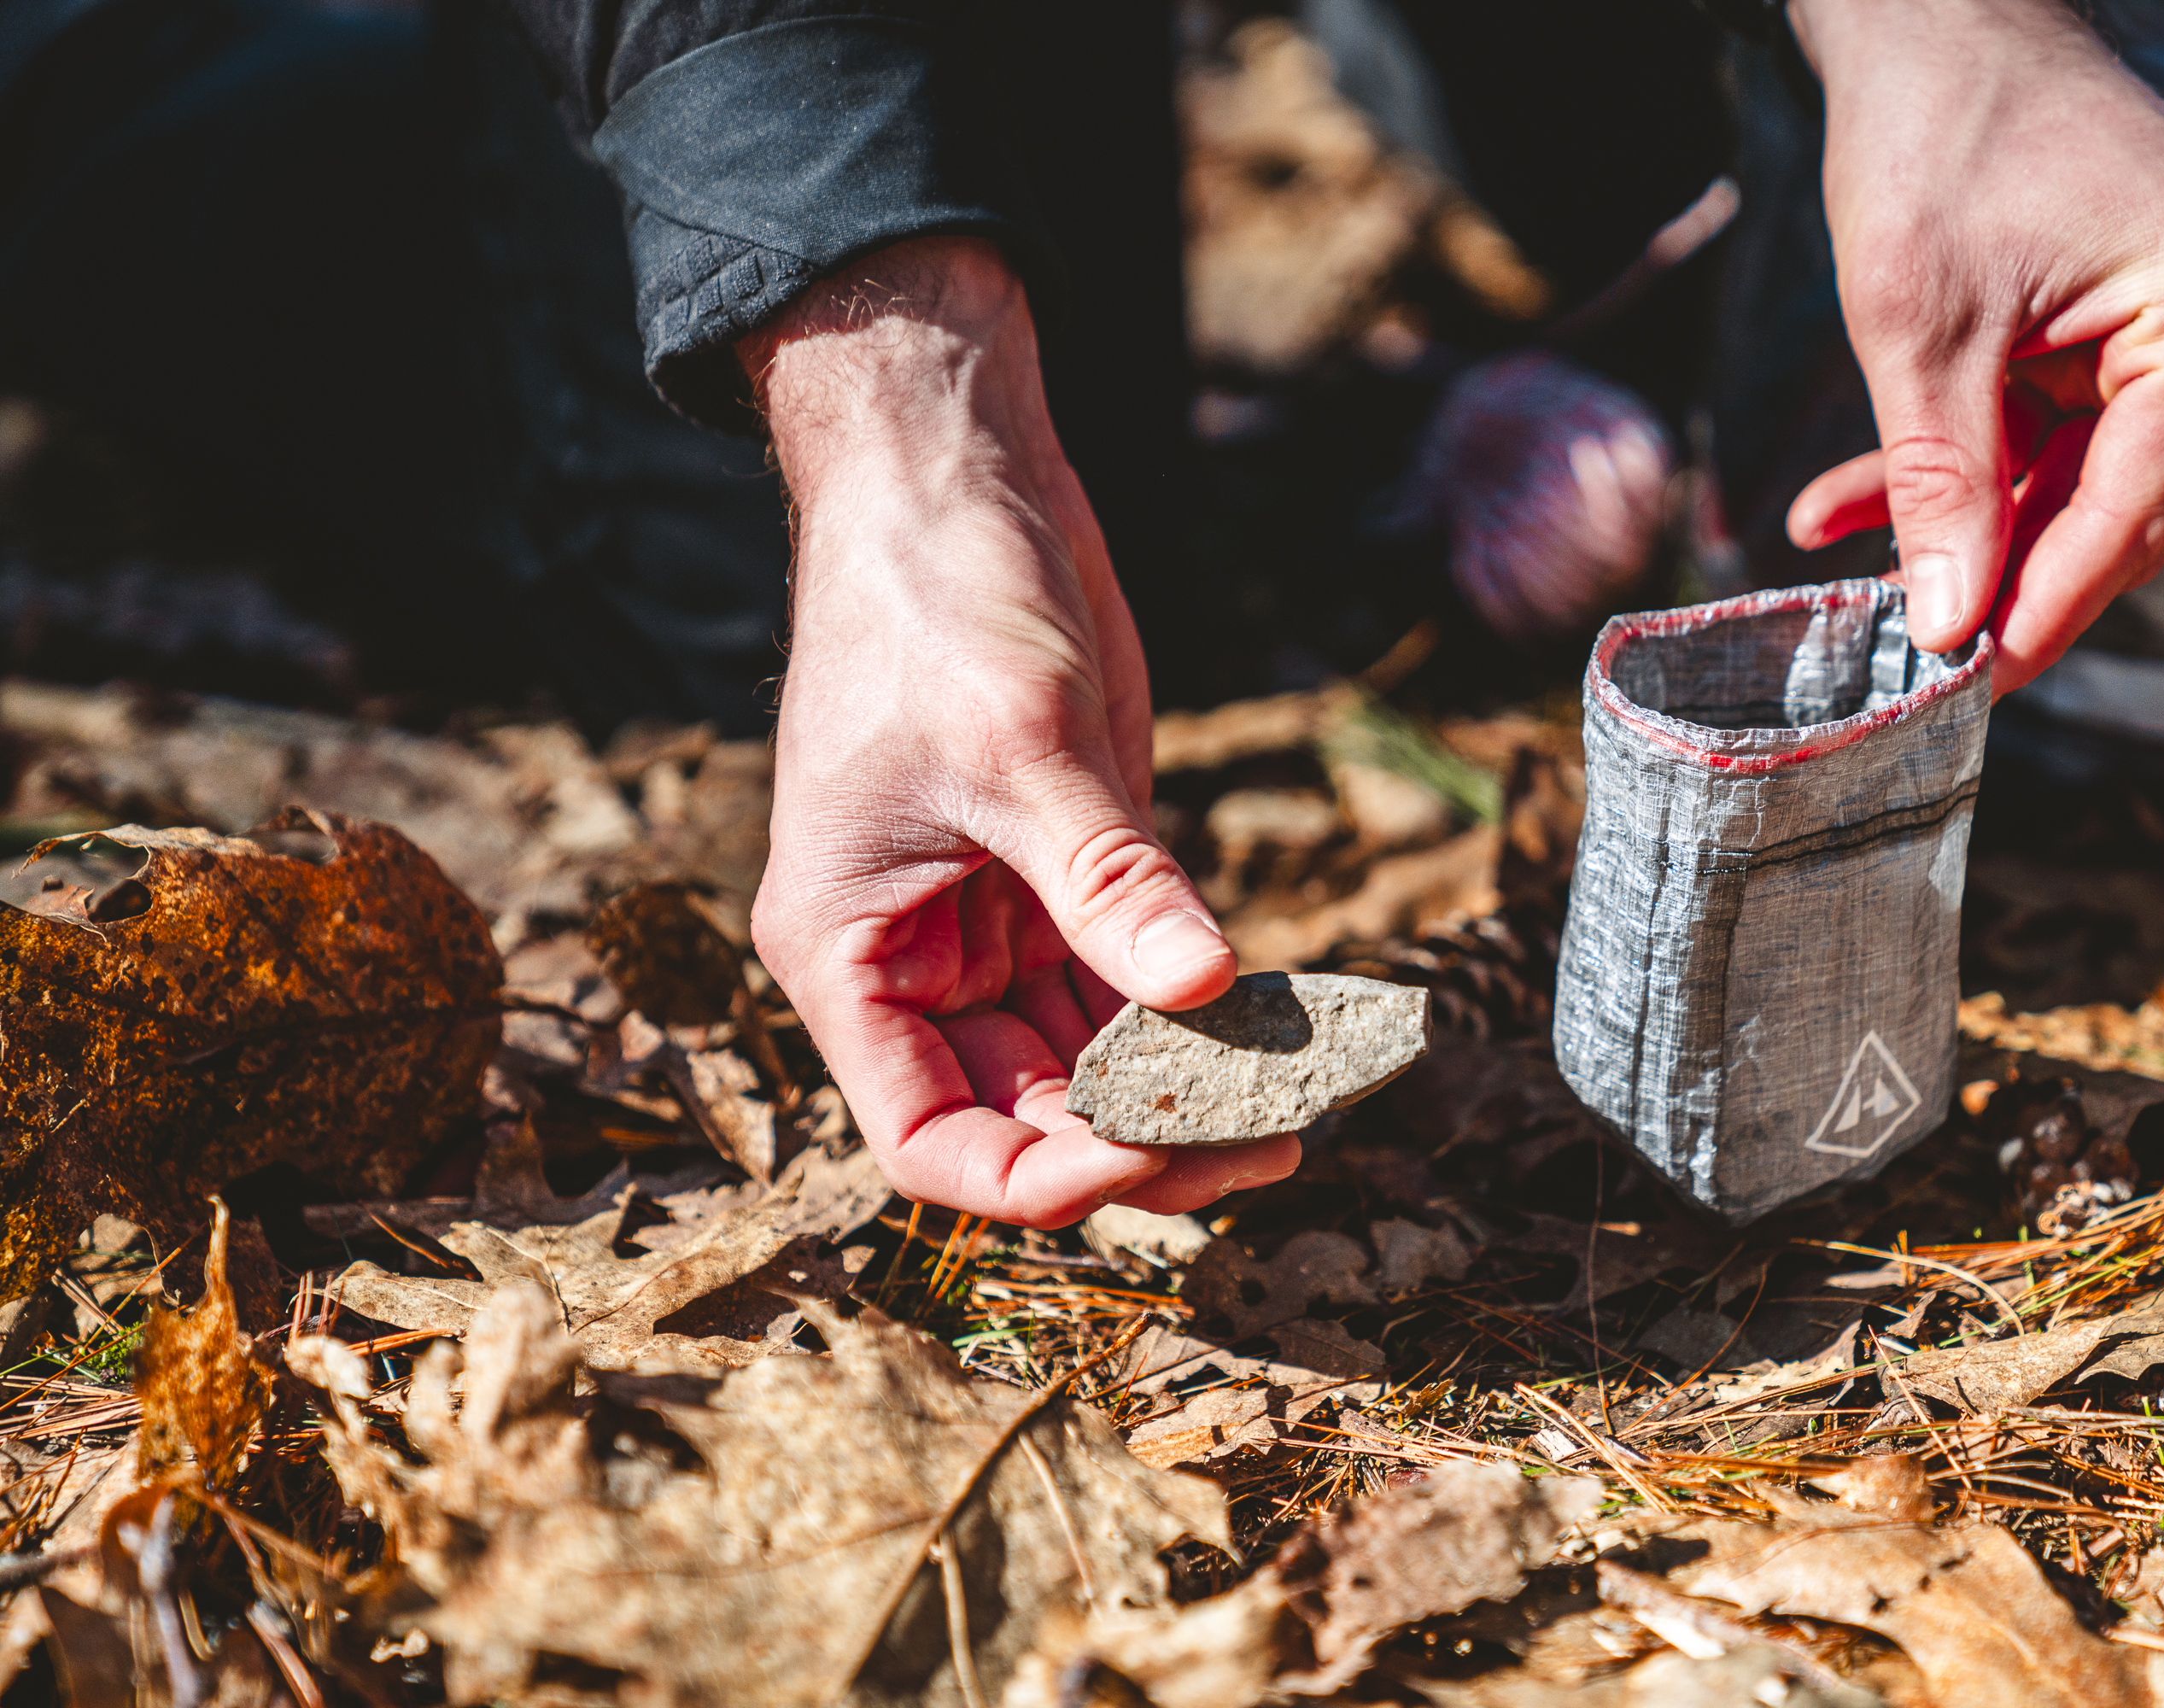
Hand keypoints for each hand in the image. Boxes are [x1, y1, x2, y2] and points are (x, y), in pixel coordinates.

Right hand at [740, 237, 1299, 1225]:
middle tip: (1271, 1146)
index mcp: (848, 956)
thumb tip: (1206, 992)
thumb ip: (1108, 878)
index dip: (1039, 1177)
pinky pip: (1137, 980)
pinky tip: (1286, 1024)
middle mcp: (915, 964)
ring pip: (1092, 1061)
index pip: (931, 1138)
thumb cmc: (932, 600)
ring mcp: (995, 923)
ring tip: (1301, 1100)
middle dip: (1140, 1142)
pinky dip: (1205, 1011)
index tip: (1153, 1157)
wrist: (954, 477)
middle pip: (1027, 1115)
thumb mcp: (1017, 746)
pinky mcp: (1072, 873)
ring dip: (1187, 1090)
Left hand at [1781, 0, 2163, 690]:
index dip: (2045, 609)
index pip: (2135, 509)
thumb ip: (1941, 484)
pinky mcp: (2136, 323)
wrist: (1933, 20)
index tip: (1967, 685)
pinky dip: (1958, 466)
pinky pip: (2051, 430)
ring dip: (1957, 522)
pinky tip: (1843, 506)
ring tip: (1842, 559)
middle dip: (1998, 575)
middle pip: (2117, 506)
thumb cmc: (1936, 139)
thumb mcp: (1918, 332)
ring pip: (2072, 479)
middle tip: (1911, 654)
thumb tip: (1947, 625)